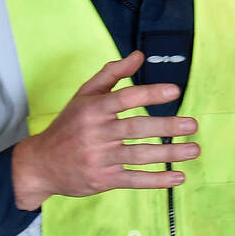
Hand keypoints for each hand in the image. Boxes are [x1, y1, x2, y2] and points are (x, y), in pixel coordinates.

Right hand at [11, 50, 199, 209]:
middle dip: (167, 127)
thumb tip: (139, 55)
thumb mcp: (84, 95)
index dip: (150, 93)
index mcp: (93, 109)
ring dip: (169, 154)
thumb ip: (112, 73)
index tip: (174, 91)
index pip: (125, 98)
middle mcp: (96, 133)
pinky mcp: (103, 180)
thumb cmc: (68, 125)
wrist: (40, 165)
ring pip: (139, 155)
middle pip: (136, 128)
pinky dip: (157, 180)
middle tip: (192, 125)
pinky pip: (134, 180)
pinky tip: (178, 177)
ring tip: (194, 149)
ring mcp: (99, 158)